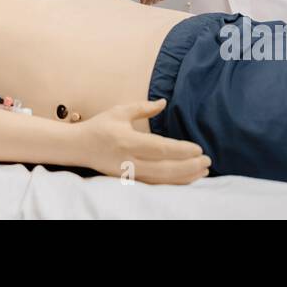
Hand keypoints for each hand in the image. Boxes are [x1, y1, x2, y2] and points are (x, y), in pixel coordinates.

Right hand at [77, 99, 210, 184]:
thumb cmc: (99, 126)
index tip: (198, 148)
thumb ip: (143, 107)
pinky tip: (188, 178)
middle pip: (165, 168)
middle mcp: (128, 160)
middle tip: (208, 161)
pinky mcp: (129, 180)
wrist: (78, 147)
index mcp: (127, 140)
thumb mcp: (119, 111)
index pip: (159, 148)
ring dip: (185, 177)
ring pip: (162, 180)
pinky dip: (174, 183)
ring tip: (203, 171)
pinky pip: (156, 185)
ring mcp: (128, 173)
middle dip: (189, 166)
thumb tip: (164, 102)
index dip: (181, 150)